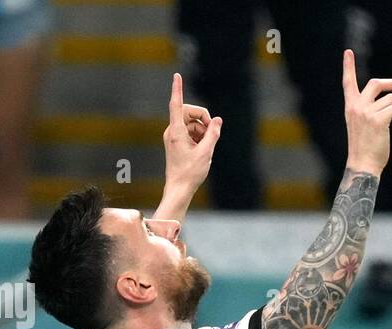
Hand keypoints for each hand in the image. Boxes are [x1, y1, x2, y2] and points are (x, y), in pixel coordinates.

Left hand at [162, 72, 220, 196]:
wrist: (179, 189)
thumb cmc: (190, 172)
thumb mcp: (206, 152)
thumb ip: (213, 134)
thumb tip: (218, 120)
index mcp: (176, 131)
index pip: (177, 105)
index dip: (177, 89)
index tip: (177, 75)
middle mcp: (172, 131)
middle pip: (190, 113)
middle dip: (203, 119)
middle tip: (213, 133)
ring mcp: (173, 136)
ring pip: (192, 123)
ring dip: (202, 131)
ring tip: (206, 147)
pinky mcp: (176, 141)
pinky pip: (190, 131)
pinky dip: (199, 136)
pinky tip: (203, 149)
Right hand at [341, 48, 391, 175]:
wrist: (362, 165)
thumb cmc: (364, 150)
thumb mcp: (361, 126)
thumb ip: (369, 112)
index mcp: (350, 108)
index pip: (348, 83)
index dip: (348, 66)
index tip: (348, 52)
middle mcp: (357, 107)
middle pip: (375, 83)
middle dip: (391, 84)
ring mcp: (367, 113)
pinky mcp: (378, 120)